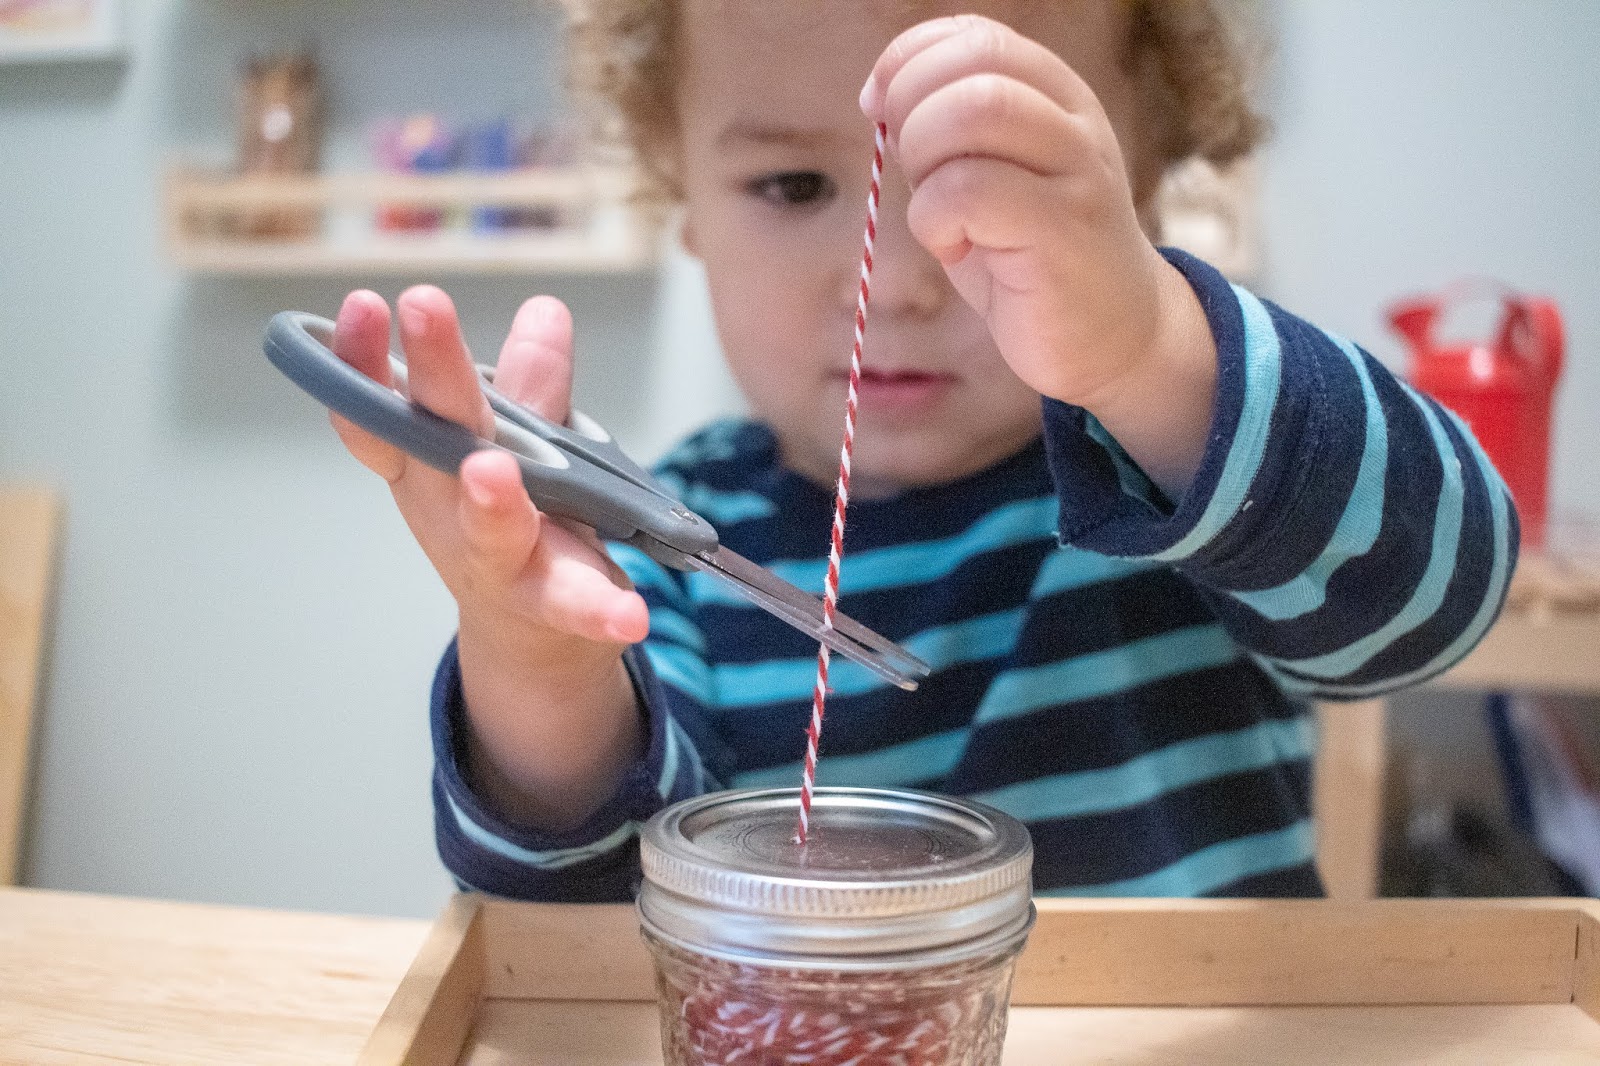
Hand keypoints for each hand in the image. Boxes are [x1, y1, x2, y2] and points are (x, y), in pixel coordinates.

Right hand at [330, 287, 647, 827]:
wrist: (528, 631)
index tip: (363, 303)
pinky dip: (601, 609)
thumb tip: (545, 311)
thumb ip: (531, 384)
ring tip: (491, 471)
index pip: (383, 406)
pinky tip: (630, 614)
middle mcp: (447, 507)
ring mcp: (494, 559)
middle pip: (435, 437)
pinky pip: (576, 606)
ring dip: (489, 500)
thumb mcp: (513, 443)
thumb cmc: (507, 519)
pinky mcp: (550, 602)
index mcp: (427, 460)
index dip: (361, 358)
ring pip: (491, 529)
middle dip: (431, 372)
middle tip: (423, 307)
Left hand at [861, 15, 1217, 493]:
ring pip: (971, 113)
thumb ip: (949, 131)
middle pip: (971, 65)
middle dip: (911, 112)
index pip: (975, 36)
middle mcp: (1073, 121)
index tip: (881, 109)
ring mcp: (1076, 172)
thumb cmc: (1034, 259)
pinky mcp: (1064, 229)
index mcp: (1055, 95)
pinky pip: (968, 192)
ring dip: (924, 163)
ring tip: (940, 215)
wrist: (1113, 338)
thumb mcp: (990, 177)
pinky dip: (936, 222)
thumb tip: (879, 94)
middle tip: (915, 174)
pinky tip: (959, 251)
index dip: (910, 60)